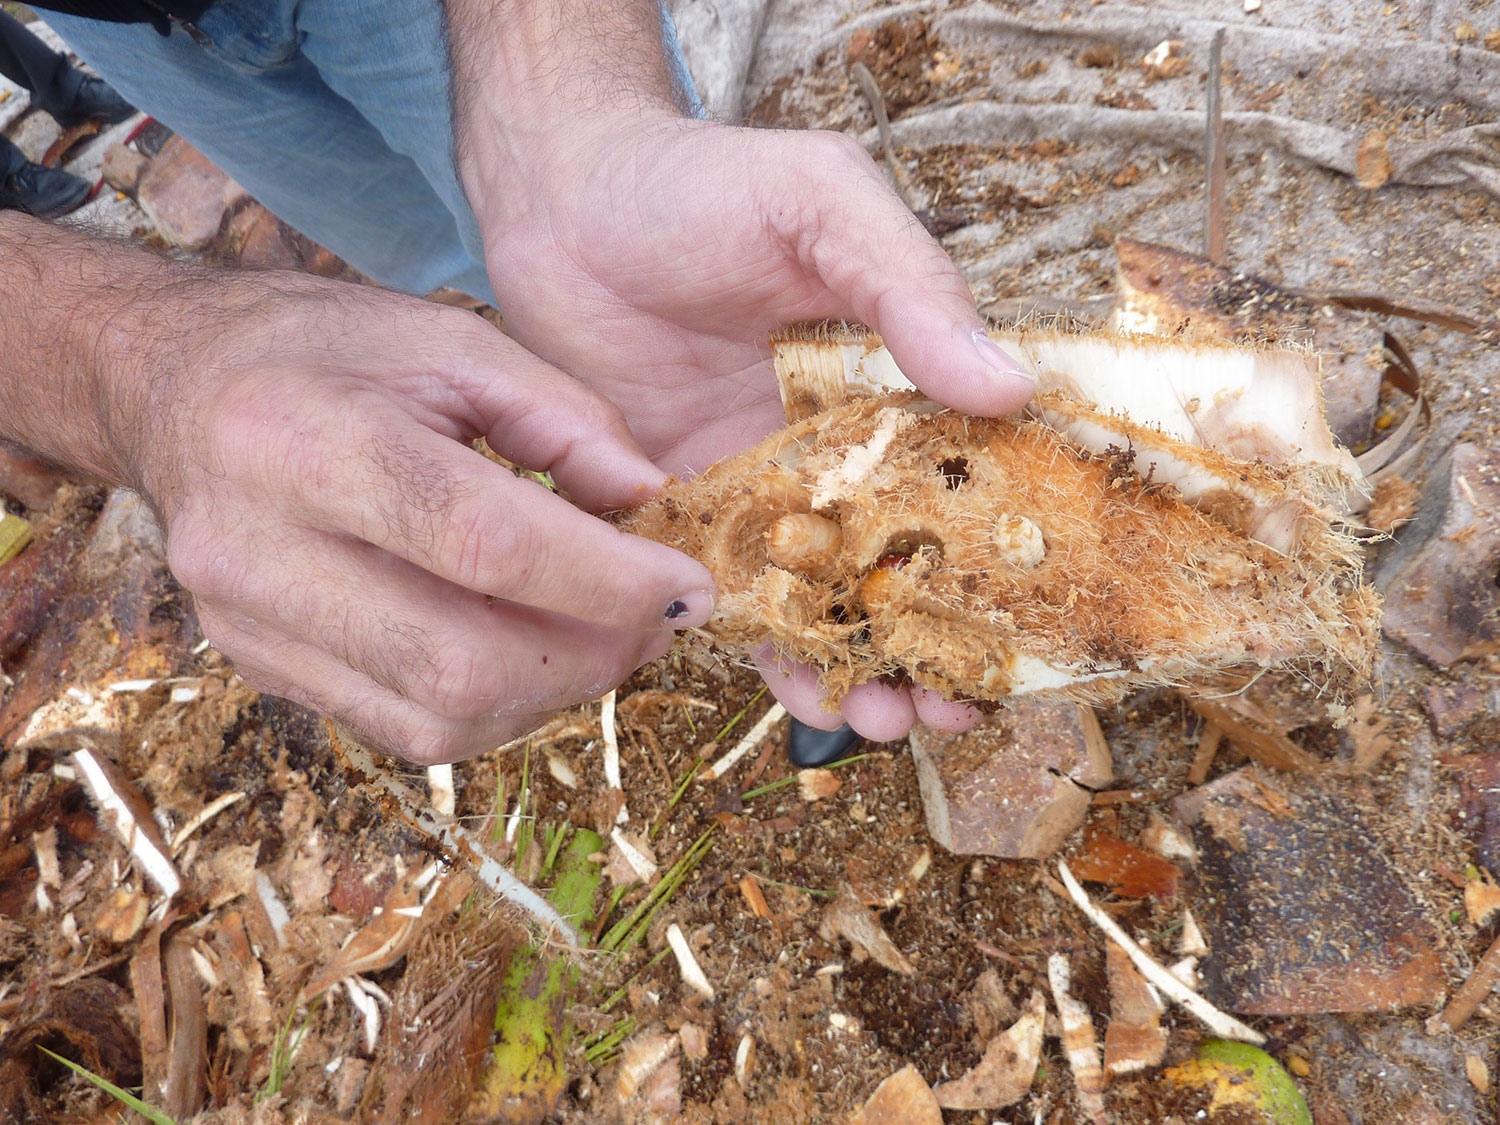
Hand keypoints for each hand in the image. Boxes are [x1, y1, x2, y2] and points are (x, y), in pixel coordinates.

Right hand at [118, 275, 715, 763]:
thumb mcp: (452, 343)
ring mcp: (249, 626)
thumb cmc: (325, 352)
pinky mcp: (259, 670)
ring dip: (553, 690)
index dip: (608, 579)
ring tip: (601, 632)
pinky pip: (405, 730)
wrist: (175, 390)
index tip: (690, 584)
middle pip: (460, 659)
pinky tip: (531, 650)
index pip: (483, 541)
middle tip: (654, 618)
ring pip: (438, 718)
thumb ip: (566, 418)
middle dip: (592, 653)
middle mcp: (258, 548)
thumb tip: (652, 506)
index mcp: (307, 438)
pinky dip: (495, 706)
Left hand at [470, 116, 1033, 738]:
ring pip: (815, 598)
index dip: (1001, 562)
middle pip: (897, 564)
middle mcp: (830, 451)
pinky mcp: (677, 509)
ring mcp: (754, 488)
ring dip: (853, 663)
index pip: (965, 484)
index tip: (1031, 632)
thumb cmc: (706, 184)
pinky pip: (721, 591)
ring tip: (886, 719)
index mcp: (888, 385)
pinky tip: (796, 690)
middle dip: (931, 643)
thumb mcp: (827, 208)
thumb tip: (1009, 391)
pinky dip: (756, 646)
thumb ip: (911, 289)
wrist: (564, 196)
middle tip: (954, 709)